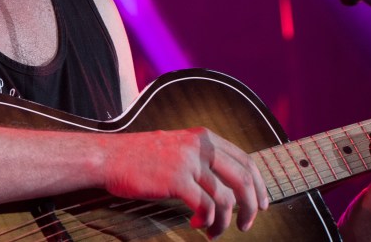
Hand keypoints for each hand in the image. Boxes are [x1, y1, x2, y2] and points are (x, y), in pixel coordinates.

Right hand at [102, 127, 269, 238]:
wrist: (108, 157)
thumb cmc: (139, 158)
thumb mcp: (177, 148)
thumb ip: (201, 159)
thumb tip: (226, 184)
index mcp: (203, 137)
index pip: (245, 160)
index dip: (259, 185)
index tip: (262, 203)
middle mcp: (200, 147)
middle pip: (244, 179)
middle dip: (251, 206)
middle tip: (247, 224)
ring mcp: (189, 162)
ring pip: (226, 198)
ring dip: (225, 222)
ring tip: (215, 233)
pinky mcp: (177, 180)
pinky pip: (205, 207)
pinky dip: (206, 222)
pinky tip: (196, 226)